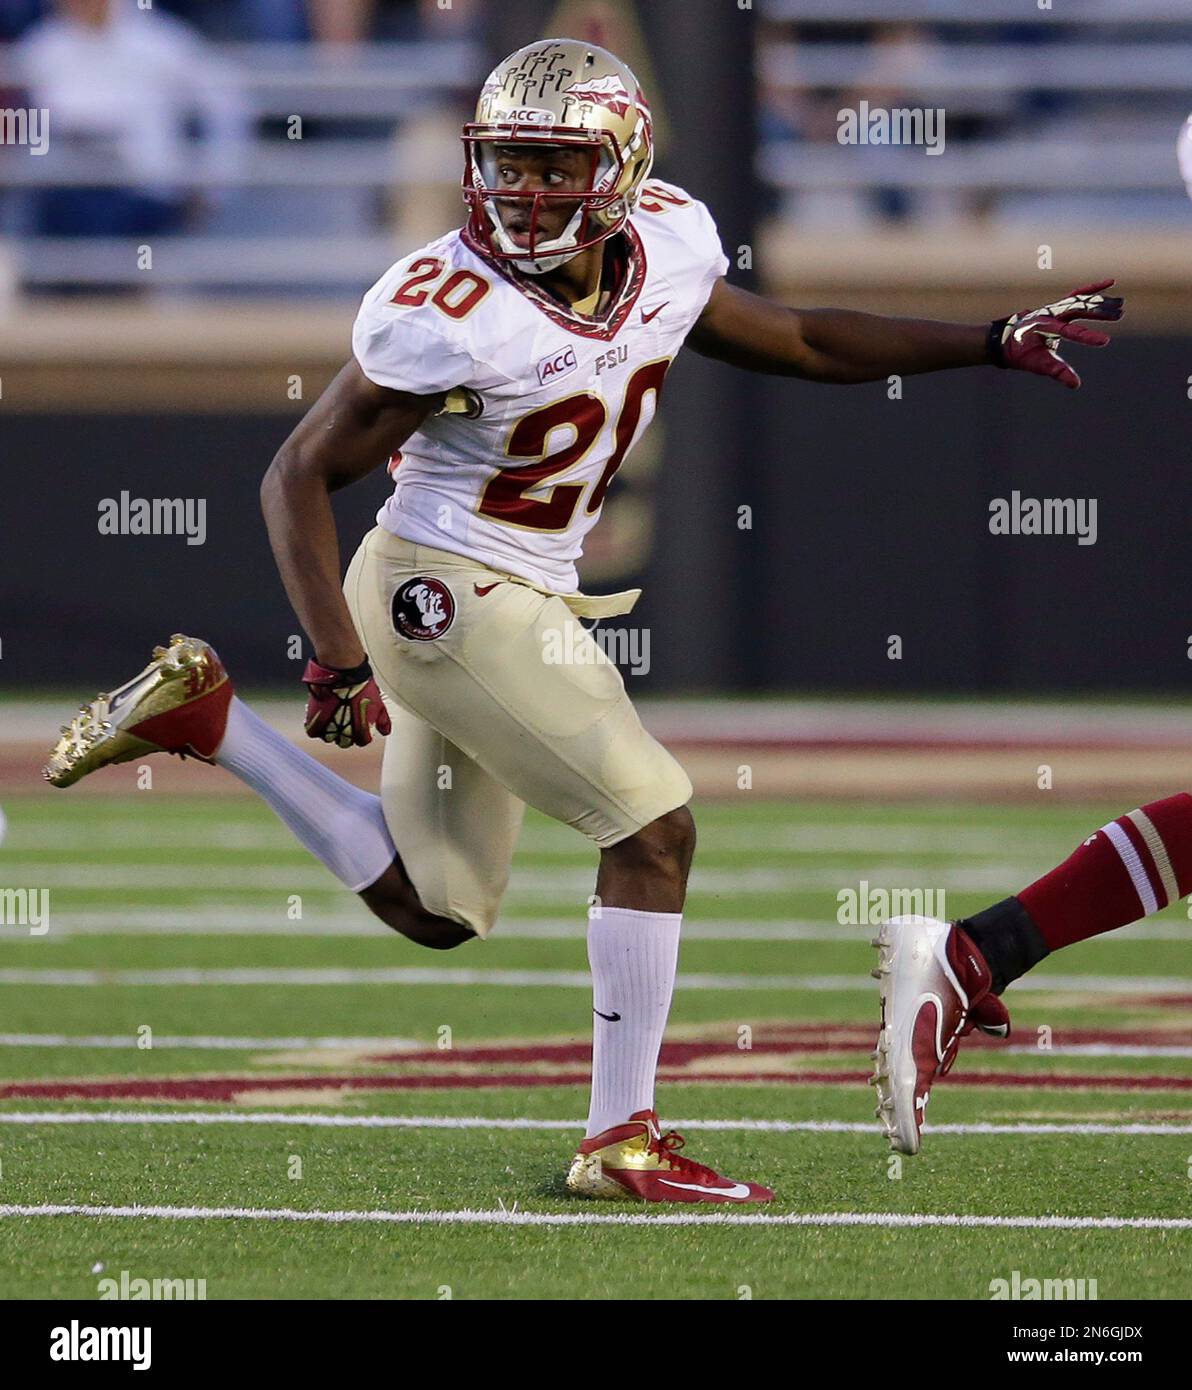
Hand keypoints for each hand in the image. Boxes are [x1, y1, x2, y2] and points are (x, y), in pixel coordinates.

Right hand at [302, 655, 390, 747]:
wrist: (343, 673)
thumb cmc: (361, 685)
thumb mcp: (378, 704)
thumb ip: (382, 721)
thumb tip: (385, 731)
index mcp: (362, 732)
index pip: (362, 741)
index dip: (361, 733)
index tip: (357, 724)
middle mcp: (345, 734)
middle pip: (344, 742)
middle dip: (344, 733)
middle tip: (344, 719)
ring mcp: (329, 728)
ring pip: (328, 737)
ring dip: (330, 730)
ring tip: (332, 716)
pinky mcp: (314, 721)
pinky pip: (313, 731)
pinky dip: (316, 727)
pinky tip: (321, 717)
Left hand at [988, 279, 1123, 388]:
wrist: (1006, 339)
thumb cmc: (1023, 354)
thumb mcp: (1038, 365)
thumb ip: (1057, 372)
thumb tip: (1076, 384)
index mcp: (1044, 328)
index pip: (1070, 331)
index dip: (1087, 336)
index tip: (1106, 341)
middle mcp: (1051, 314)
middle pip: (1079, 310)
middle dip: (1099, 312)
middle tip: (1120, 315)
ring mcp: (1055, 307)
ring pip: (1081, 301)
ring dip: (1100, 303)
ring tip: (1121, 305)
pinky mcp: (1059, 305)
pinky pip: (1077, 295)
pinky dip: (1092, 289)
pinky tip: (1110, 283)